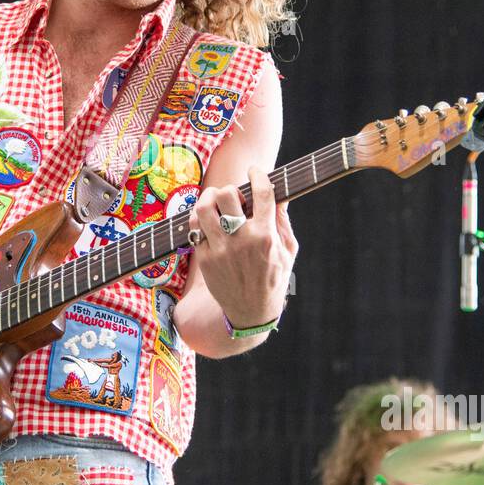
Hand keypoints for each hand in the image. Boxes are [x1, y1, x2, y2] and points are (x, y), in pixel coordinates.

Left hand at [188, 165, 298, 328]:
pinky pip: (195, 228)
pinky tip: (209, 222)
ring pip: (204, 207)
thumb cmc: (273, 278)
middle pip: (226, 194)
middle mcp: (242, 240)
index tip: (254, 171)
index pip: (262, 193)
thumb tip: (280, 193)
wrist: (250, 313)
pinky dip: (201, 219)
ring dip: (209, 199)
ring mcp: (221, 250)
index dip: (257, 175)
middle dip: (229, 189)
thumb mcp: (288, 251)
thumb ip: (283, 221)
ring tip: (216, 204)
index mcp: (266, 236)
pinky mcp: (205, 259)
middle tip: (232, 197)